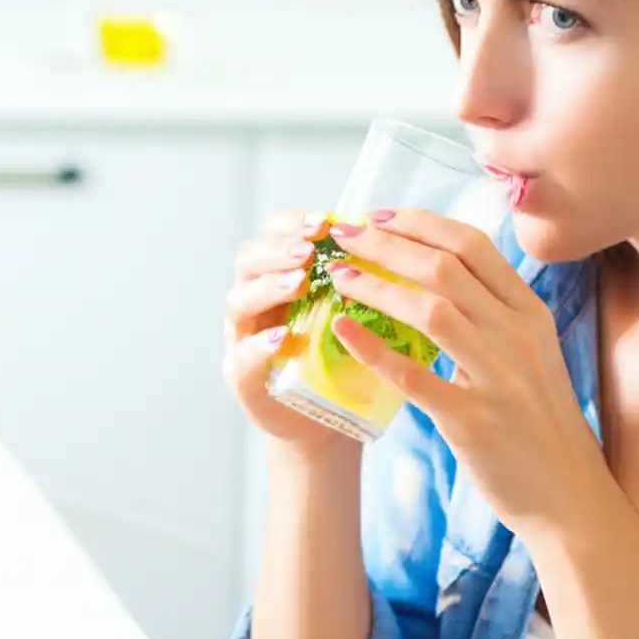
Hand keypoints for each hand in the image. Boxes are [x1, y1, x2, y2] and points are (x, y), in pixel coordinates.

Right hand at [223, 209, 351, 453]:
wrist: (324, 417)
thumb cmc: (342, 355)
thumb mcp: (355, 309)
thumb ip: (362, 276)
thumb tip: (400, 234)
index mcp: (281, 273)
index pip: (275, 231)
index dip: (295, 222)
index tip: (326, 221)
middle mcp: (255, 299)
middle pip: (248, 258)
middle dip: (279, 249)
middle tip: (310, 250)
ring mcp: (243, 338)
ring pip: (238, 300)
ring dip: (268, 287)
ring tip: (297, 283)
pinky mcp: (242, 379)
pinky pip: (241, 359)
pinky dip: (260, 346)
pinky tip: (284, 338)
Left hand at [325, 209, 609, 533]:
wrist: (569, 495)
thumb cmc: (539, 421)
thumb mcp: (530, 354)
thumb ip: (493, 314)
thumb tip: (437, 273)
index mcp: (530, 314)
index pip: (474, 246)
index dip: (421, 224)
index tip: (379, 216)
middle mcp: (517, 337)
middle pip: (445, 268)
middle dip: (387, 244)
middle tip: (344, 235)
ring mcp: (498, 378)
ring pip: (430, 310)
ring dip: (376, 286)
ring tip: (338, 275)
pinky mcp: (473, 422)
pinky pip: (414, 376)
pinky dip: (373, 349)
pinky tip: (341, 331)